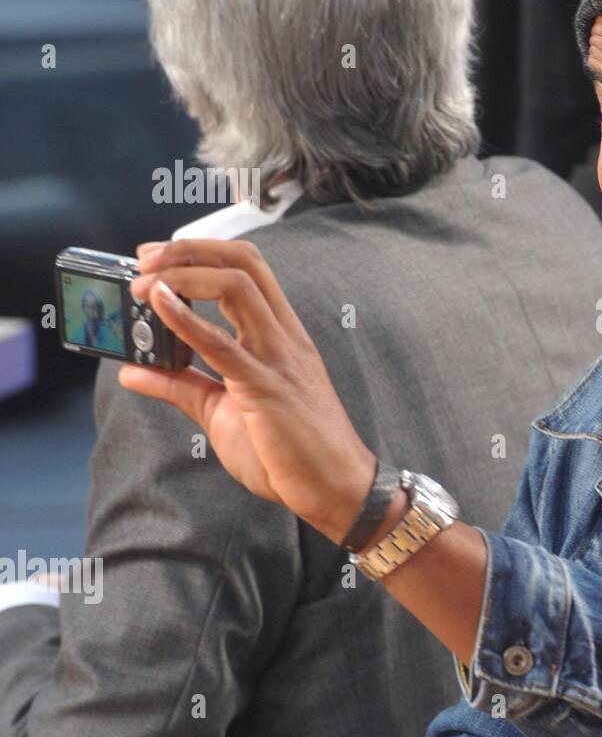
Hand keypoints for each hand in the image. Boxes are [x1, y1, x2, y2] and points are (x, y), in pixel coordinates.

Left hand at [118, 239, 375, 541]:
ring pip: (238, 286)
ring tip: (146, 281)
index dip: (202, 253)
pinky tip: (158, 305)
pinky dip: (186, 318)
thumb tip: (131, 371)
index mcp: (280, 337)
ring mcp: (277, 358)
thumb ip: (180, 387)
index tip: (160, 258)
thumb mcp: (223, 412)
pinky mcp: (265, 387)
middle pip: (244, 263)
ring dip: (185, 273)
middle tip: (146, 258)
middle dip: (190, 250)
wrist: (334, 486)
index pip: (248, 270)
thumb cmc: (292, 453)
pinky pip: (223, 344)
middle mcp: (283, 337)